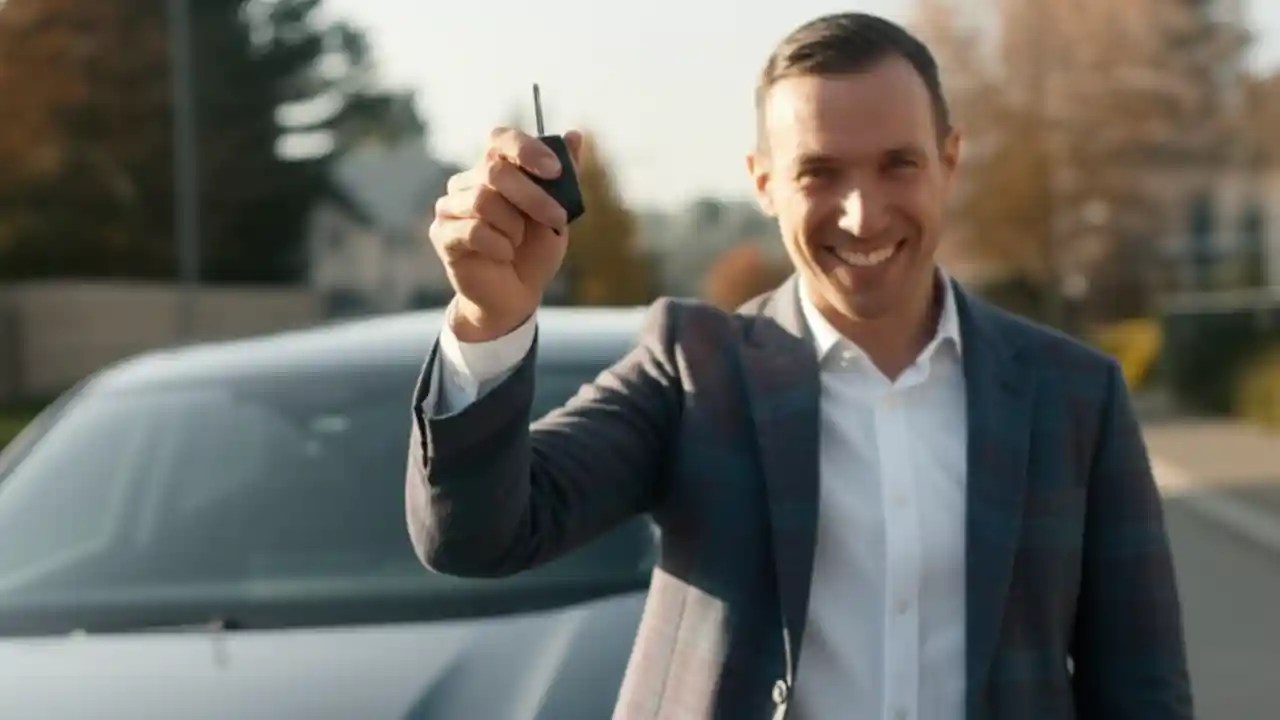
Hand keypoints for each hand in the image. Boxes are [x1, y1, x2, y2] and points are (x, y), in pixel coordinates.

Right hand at [429, 126, 583, 341]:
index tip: (555, 171)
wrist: (515, 295)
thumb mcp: (558, 214)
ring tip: (518, 242)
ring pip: (483, 200)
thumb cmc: (533, 252)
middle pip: (493, 171)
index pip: (500, 139)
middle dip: (533, 196)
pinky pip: (473, 231)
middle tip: (557, 219)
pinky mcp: (442, 234)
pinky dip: (499, 246)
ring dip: (513, 226)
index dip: (527, 150)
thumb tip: (575, 134)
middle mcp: (467, 181)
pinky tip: (503, 256)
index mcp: (494, 169)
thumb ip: (565, 178)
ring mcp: (450, 207)